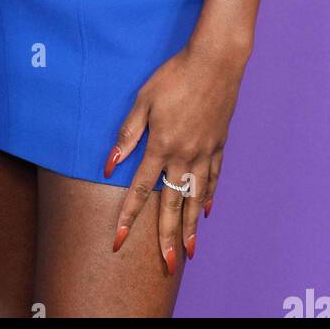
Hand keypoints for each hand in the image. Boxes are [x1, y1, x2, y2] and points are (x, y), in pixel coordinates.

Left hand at [105, 42, 245, 272]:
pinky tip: (206, 210)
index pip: (140, 190)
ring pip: (196, 198)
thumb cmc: (174, 77)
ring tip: (189, 251)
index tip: (119, 241)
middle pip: (173, 205)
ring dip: (192, 226)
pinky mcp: (218, 145)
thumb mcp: (143, 101)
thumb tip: (110, 163)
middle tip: (167, 265)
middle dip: (167, 237)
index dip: (128, 217)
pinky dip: (208, 196)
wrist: (215, 63)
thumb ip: (128, 134)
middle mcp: (184, 156)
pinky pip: (212, 178)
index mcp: (161, 146)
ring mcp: (205, 153)